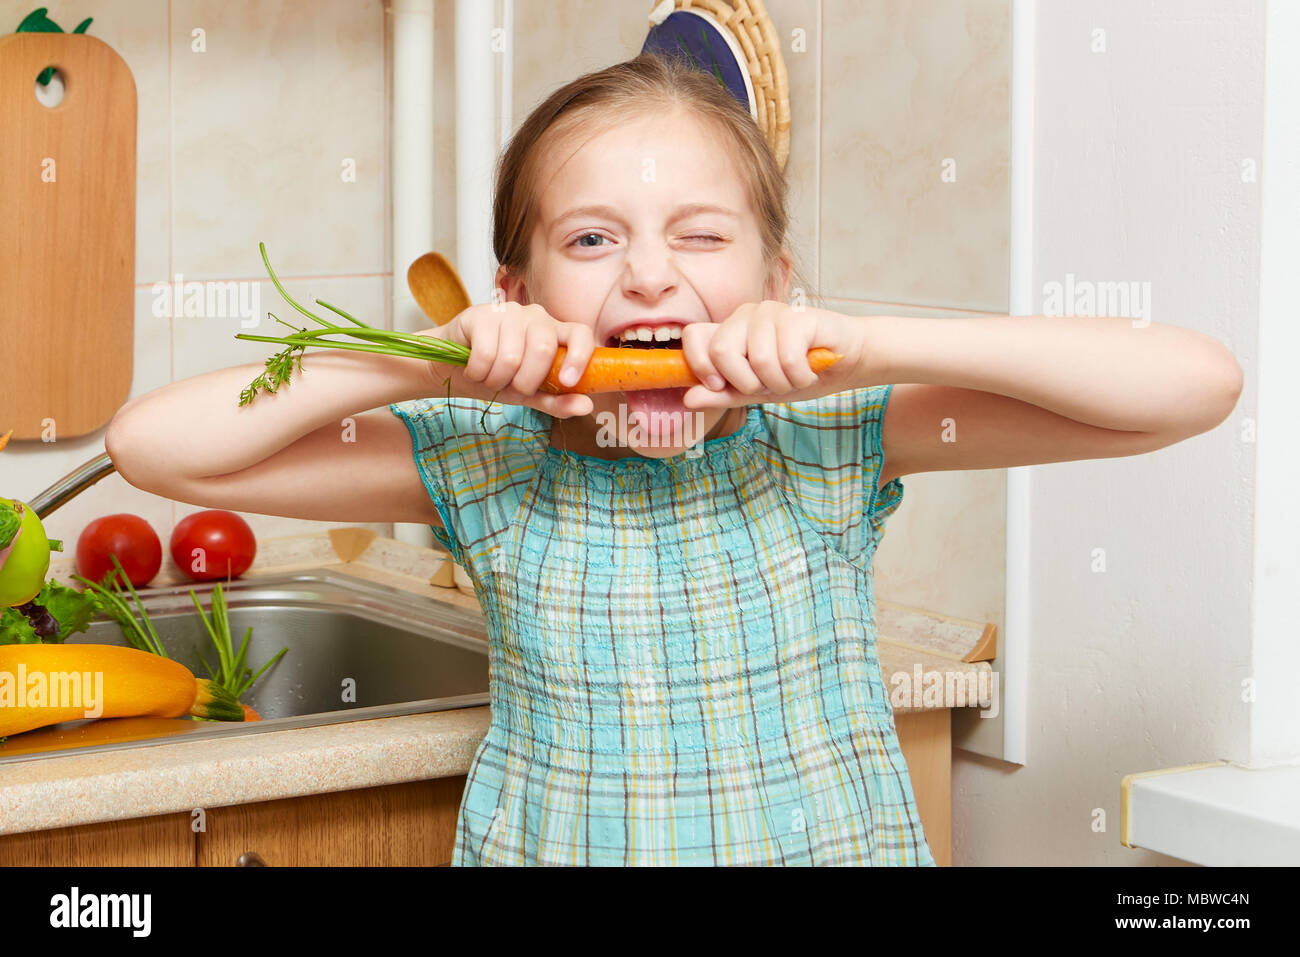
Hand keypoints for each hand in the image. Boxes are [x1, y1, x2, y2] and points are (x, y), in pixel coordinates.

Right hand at [418, 302, 594, 417]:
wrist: (453, 369)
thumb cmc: (497, 377)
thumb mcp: (530, 395)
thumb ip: (558, 401)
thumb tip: (587, 406)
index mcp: (554, 333)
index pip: (580, 334)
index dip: (579, 356)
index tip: (568, 381)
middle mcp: (535, 316)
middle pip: (542, 349)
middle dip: (524, 382)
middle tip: (510, 387)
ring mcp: (508, 312)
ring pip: (511, 357)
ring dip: (496, 380)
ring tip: (489, 378)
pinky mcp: (480, 314)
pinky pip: (485, 353)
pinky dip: (478, 373)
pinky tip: (473, 370)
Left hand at [679, 301, 859, 408]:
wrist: (848, 363)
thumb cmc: (800, 373)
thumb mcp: (757, 392)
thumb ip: (723, 394)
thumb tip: (688, 398)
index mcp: (730, 331)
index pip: (694, 336)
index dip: (700, 365)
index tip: (719, 385)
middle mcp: (746, 315)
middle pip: (721, 350)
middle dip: (747, 382)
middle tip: (768, 384)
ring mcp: (772, 312)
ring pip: (758, 359)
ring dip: (780, 383)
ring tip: (793, 377)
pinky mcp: (799, 316)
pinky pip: (787, 358)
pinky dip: (800, 376)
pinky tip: (809, 370)